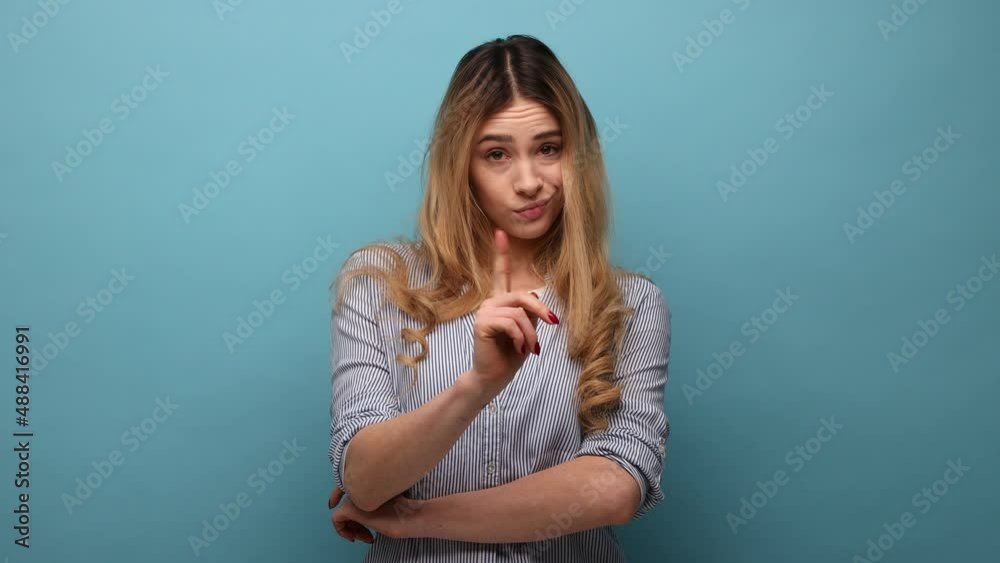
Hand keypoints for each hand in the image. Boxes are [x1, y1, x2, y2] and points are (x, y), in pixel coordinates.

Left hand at [329, 486, 426, 541]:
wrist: (409, 516)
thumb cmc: (405, 512)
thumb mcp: (387, 505)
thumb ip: (375, 503)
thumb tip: (367, 513)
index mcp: (370, 486)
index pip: (357, 498)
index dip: (357, 516)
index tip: (366, 530)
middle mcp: (360, 488)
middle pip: (350, 508)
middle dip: (357, 525)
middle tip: (369, 536)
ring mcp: (354, 497)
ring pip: (343, 514)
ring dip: (353, 528)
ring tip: (368, 537)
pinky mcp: (349, 508)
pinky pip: (336, 519)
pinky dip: (343, 531)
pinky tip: (356, 538)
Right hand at [469, 229, 558, 398]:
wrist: (494, 377)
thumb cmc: (511, 355)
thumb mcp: (527, 331)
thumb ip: (529, 313)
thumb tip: (537, 301)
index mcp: (501, 301)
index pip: (501, 274)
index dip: (501, 253)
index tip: (499, 232)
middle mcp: (490, 302)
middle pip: (522, 295)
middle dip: (541, 310)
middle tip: (553, 323)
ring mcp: (484, 311)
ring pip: (519, 313)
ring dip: (530, 334)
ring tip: (529, 348)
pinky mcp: (481, 323)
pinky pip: (511, 323)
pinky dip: (521, 338)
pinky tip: (519, 349)